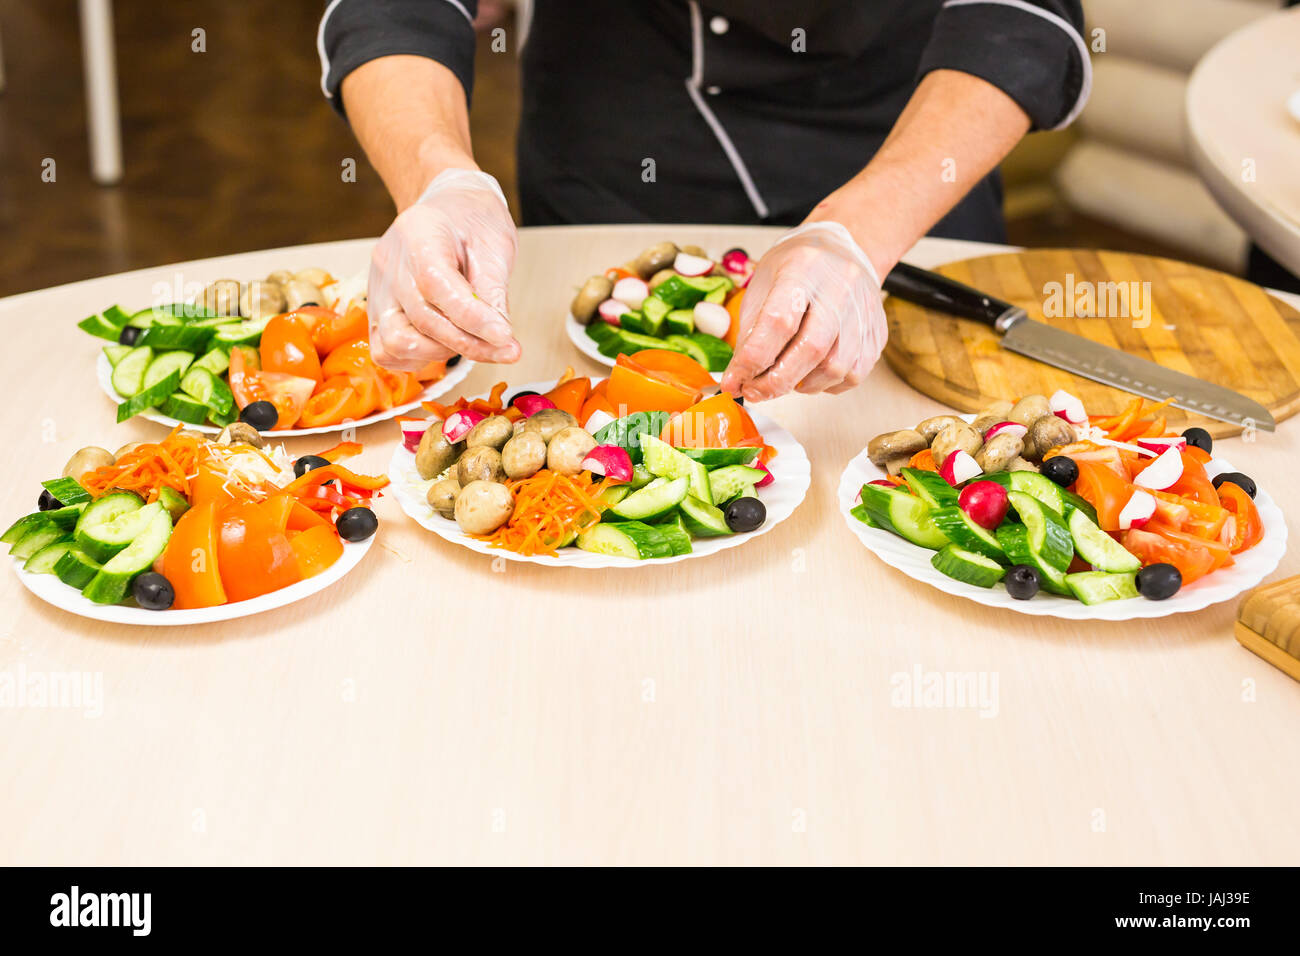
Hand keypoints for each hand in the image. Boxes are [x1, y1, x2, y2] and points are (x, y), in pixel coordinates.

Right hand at [368, 169, 520, 370]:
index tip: (505, 337)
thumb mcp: (495, 245)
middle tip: (507, 349)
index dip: (473, 319)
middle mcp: (390, 263)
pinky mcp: (376, 310)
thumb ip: (493, 292)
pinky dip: (416, 358)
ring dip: (439, 352)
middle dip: (470, 343)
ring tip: (471, 341)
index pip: (437, 286)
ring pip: (396, 343)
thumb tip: (499, 339)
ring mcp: (378, 289)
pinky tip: (444, 345)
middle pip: (423, 319)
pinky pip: (385, 350)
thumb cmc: (472, 220)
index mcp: (419, 234)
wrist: (447, 208)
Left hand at [720, 222, 886, 400]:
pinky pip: (854, 375)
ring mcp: (864, 310)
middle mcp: (840, 287)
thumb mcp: (764, 287)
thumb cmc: (798, 270)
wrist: (842, 252)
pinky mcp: (877, 332)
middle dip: (776, 381)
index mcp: (803, 269)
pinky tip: (811, 375)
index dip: (753, 360)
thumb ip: (752, 334)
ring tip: (784, 379)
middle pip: (811, 349)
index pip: (778, 322)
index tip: (735, 382)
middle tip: (755, 392)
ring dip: (802, 385)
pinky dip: (826, 384)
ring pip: (836, 368)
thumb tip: (740, 379)